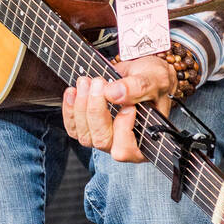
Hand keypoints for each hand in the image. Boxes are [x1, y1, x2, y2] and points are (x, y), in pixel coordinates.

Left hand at [61, 55, 176, 161]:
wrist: (140, 73)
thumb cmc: (153, 81)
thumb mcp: (154, 79)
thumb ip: (138, 87)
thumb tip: (115, 93)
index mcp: (145, 141)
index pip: (126, 149)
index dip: (123, 128)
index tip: (128, 105)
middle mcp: (123, 145)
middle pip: (102, 140)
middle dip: (96, 110)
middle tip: (98, 82)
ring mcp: (104, 138)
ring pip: (85, 135)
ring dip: (81, 107)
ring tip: (86, 81)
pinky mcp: (89, 128)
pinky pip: (73, 128)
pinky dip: (70, 109)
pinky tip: (73, 91)